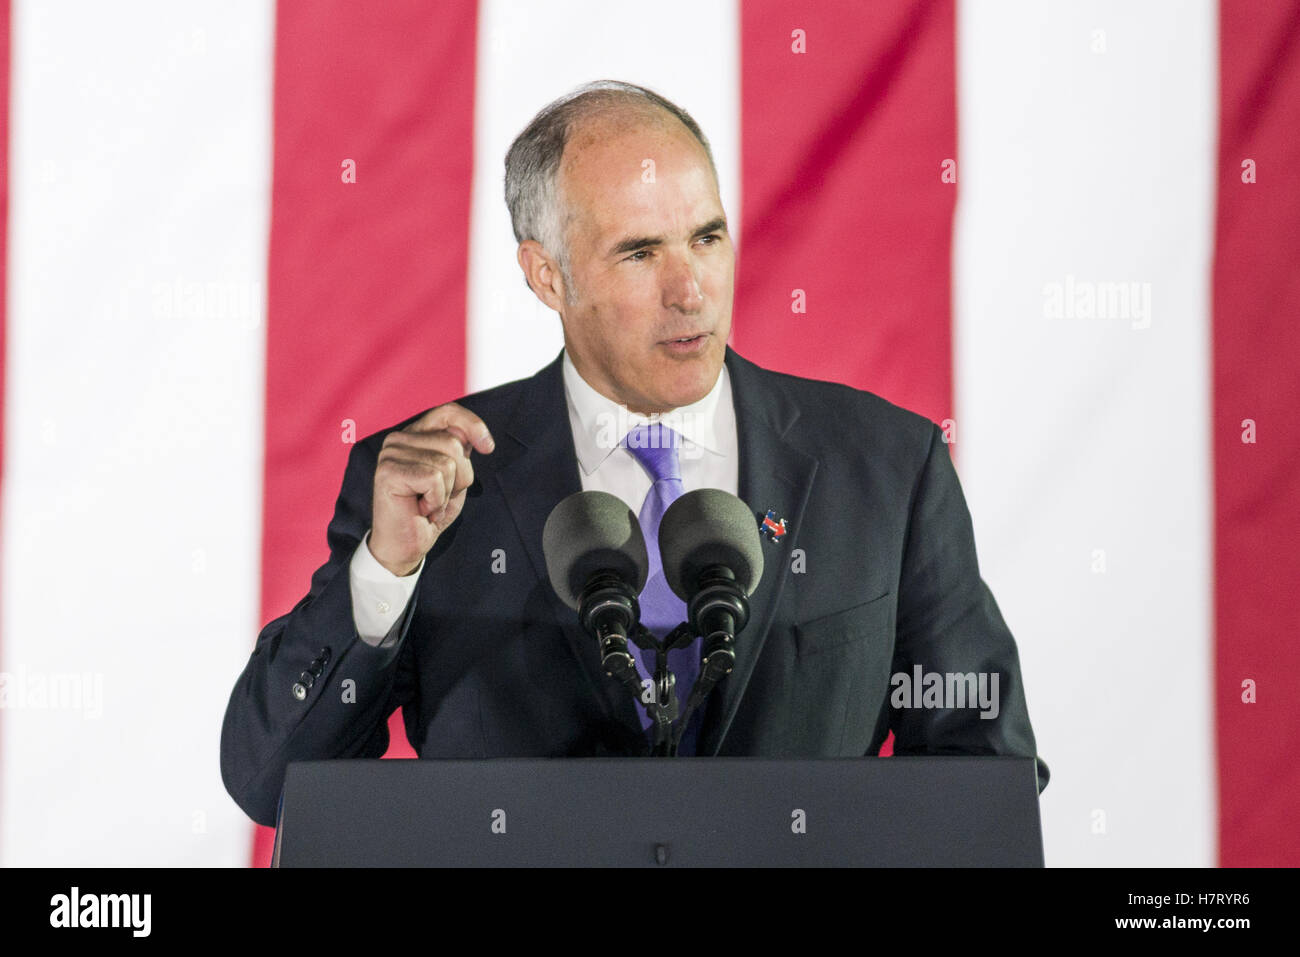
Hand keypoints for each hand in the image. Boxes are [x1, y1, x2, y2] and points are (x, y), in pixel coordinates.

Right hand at [368, 402, 494, 575]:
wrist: (405, 546)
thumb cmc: (429, 512)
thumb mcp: (454, 477)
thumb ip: (458, 452)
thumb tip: (466, 435)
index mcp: (415, 435)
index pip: (447, 412)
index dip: (472, 425)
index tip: (488, 447)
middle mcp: (399, 439)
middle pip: (453, 442)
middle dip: (461, 476)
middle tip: (441, 496)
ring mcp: (391, 453)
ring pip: (446, 462)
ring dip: (447, 492)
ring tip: (429, 504)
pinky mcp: (388, 471)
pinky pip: (434, 478)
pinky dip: (436, 500)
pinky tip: (421, 510)